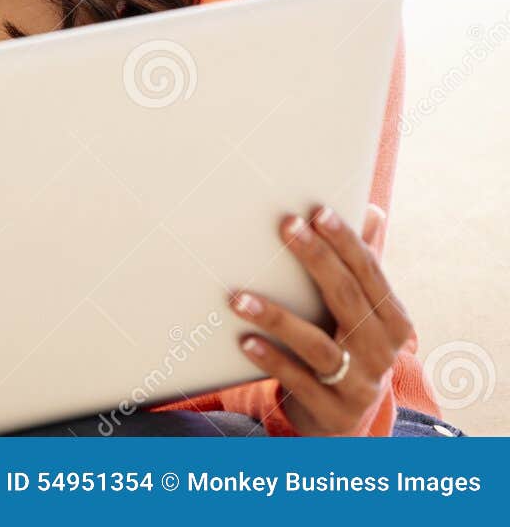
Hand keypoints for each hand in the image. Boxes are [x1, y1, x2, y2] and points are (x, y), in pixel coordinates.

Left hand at [229, 204, 415, 434]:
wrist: (343, 418)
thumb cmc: (347, 347)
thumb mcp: (362, 312)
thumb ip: (364, 267)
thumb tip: (374, 212)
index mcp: (393, 321)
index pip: (371, 274)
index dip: (346, 242)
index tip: (318, 212)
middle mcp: (382, 352)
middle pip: (347, 300)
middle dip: (317, 260)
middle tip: (286, 226)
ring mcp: (359, 384)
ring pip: (319, 346)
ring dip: (277, 318)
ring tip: (238, 297)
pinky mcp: (332, 411)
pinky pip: (300, 382)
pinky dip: (273, 360)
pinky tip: (244, 341)